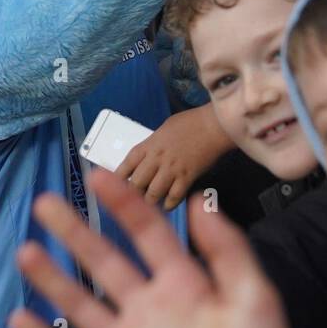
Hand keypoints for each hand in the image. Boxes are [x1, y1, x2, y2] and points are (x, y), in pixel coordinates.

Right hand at [9, 169, 300, 327]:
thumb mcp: (255, 303)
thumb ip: (229, 252)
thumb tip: (202, 203)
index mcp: (186, 289)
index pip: (150, 235)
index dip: (125, 203)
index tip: (100, 175)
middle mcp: (153, 314)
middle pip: (105, 262)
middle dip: (74, 232)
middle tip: (45, 202)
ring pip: (82, 307)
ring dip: (52, 279)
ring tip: (26, 252)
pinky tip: (22, 320)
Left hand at [116, 103, 234, 209]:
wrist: (214, 125)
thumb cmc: (190, 122)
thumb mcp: (164, 129)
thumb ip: (153, 146)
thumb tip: (148, 158)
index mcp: (149, 145)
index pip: (126, 165)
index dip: (117, 178)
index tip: (112, 186)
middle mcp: (156, 159)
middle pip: (136, 184)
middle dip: (133, 193)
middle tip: (134, 198)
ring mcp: (171, 170)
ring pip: (152, 194)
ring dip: (150, 201)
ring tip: (150, 203)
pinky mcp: (187, 178)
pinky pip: (173, 197)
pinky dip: (169, 204)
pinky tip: (167, 204)